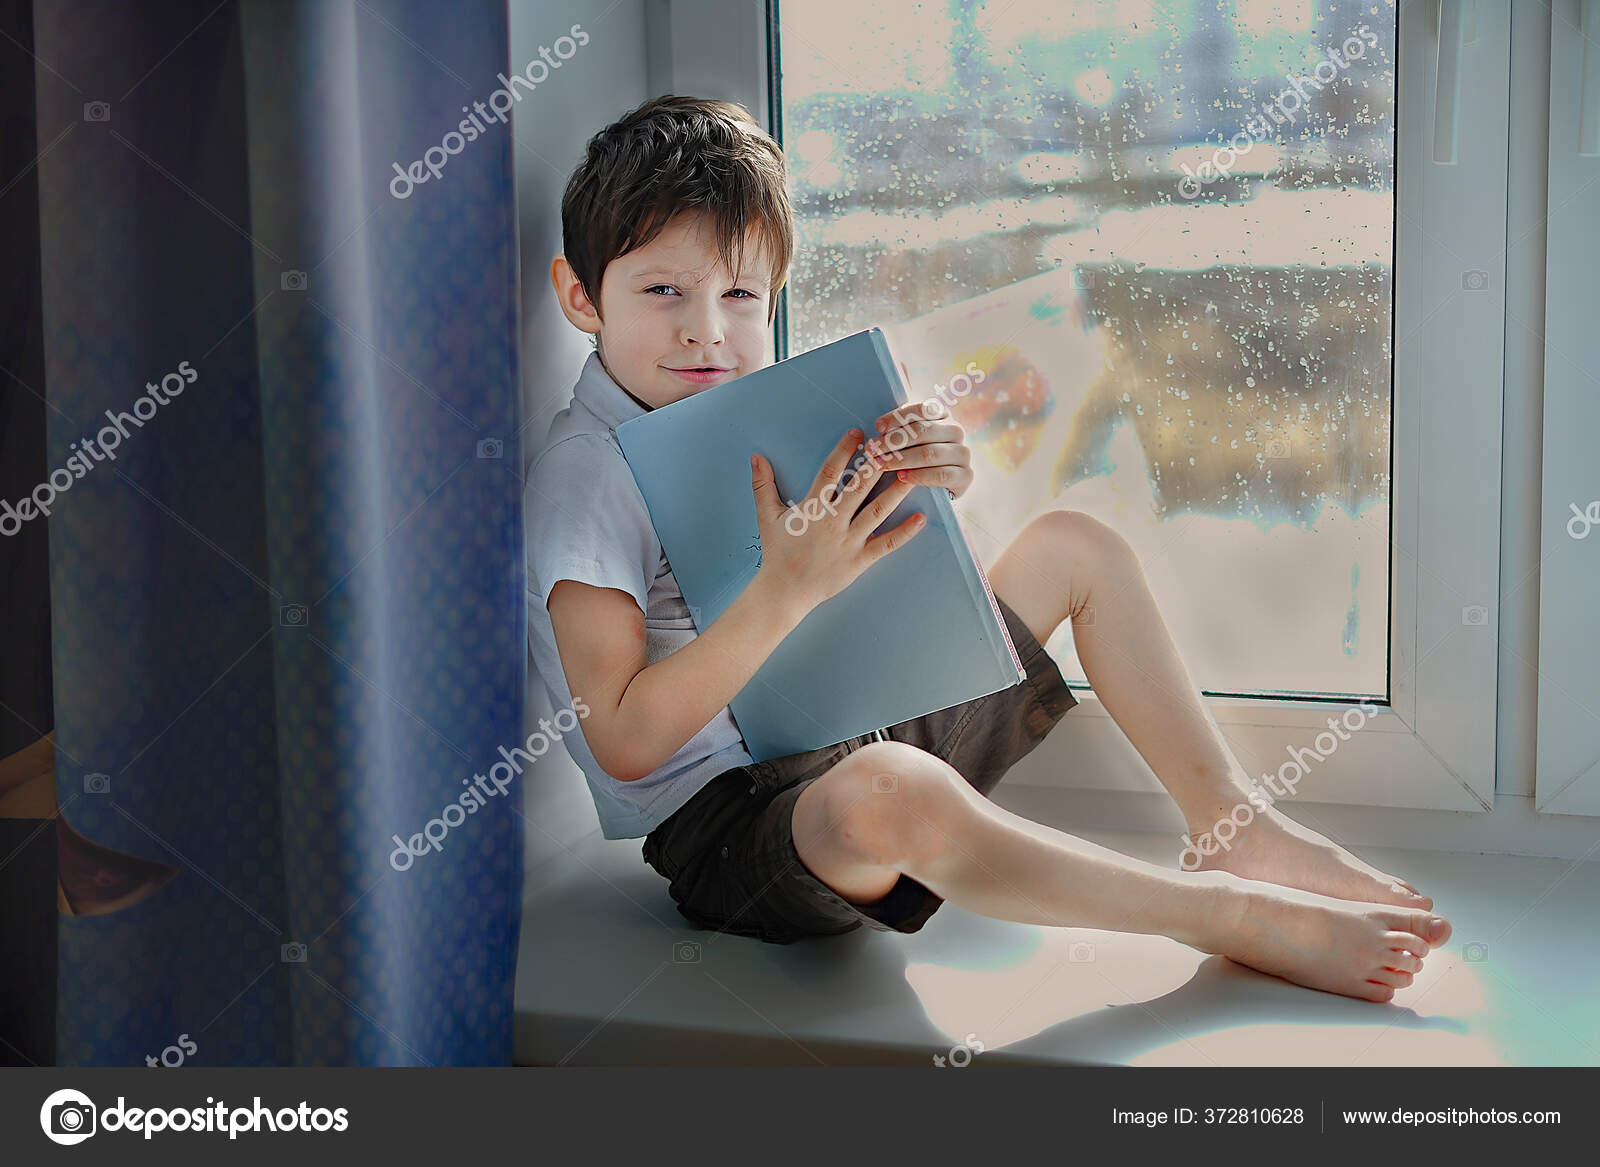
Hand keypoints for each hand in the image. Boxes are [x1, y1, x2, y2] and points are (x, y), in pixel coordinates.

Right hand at [749, 428, 925, 613]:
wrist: (784, 592)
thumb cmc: (777, 553)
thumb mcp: (767, 517)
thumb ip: (763, 485)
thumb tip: (756, 457)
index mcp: (813, 508)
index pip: (831, 472)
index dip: (844, 451)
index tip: (858, 434)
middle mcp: (833, 522)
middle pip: (859, 487)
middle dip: (877, 464)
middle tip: (893, 445)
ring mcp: (849, 542)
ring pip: (877, 511)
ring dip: (896, 491)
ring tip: (913, 473)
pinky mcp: (860, 560)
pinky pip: (886, 544)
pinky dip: (904, 532)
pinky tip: (920, 518)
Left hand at [868, 388, 973, 500]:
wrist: (939, 488)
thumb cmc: (916, 458)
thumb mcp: (908, 439)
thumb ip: (899, 428)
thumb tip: (879, 426)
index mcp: (944, 415)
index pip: (922, 409)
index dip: (898, 417)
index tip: (878, 426)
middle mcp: (956, 431)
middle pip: (923, 431)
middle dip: (893, 441)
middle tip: (872, 449)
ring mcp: (963, 453)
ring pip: (930, 453)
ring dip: (901, 459)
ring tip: (880, 464)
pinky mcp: (966, 476)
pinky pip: (941, 474)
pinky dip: (919, 476)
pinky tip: (901, 477)